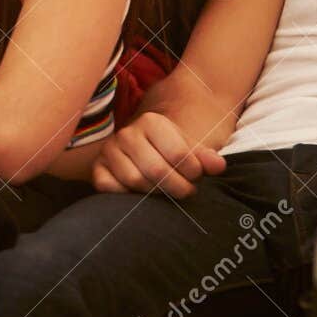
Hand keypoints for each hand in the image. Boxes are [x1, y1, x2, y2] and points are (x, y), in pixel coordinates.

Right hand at [90, 111, 225, 197]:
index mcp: (151, 122)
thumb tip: (219, 166)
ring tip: (165, 192)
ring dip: (154, 193)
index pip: (178, 154)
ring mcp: (109, 151)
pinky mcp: (97, 168)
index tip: (197, 178)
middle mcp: (127, 133)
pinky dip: (126, 195)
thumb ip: (205, 158)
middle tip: (186, 192)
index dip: (193, 172)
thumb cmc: (167, 151)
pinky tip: (139, 193)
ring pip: (135, 181)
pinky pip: (111, 188)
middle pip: (157, 170)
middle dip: (177, 187)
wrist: (138, 149)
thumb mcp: (189, 149)